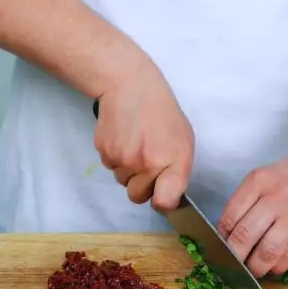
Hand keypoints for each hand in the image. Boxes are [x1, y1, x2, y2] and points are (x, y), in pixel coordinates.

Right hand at [93, 63, 194, 210]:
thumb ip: (178, 170)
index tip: (162, 195)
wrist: (130, 86)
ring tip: (136, 143)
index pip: (164, 202)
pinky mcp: (104, 151)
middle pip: (137, 196)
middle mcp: (146, 164)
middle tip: (147, 161)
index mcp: (172, 161)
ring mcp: (123, 159)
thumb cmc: (161, 113)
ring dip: (128, 169)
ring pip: (122, 181)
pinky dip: (115, 157)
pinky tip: (124, 137)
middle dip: (141, 185)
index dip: (162, 202)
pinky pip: (110, 167)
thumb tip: (167, 195)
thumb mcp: (183, 140)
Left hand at [218, 147, 287, 276]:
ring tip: (253, 270)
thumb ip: (246, 203)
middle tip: (233, 264)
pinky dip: (277, 265)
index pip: (231, 216)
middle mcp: (278, 196)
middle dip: (235, 256)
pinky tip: (273, 265)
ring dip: (256, 267)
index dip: (222, 238)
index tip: (222, 247)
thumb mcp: (263, 178)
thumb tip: (227, 235)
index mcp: (259, 180)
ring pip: (269, 250)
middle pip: (246, 235)